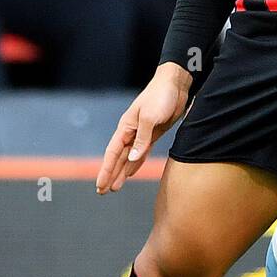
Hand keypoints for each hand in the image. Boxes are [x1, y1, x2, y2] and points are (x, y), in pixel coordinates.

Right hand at [95, 63, 191, 193]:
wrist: (176, 84)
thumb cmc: (161, 97)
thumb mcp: (151, 118)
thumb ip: (142, 139)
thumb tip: (131, 159)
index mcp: (126, 127)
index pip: (112, 153)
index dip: (106, 170)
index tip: (99, 185)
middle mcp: (131, 132)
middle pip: (118, 158)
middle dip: (110, 175)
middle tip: (103, 192)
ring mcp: (142, 133)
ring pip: (128, 158)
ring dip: (121, 173)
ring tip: (114, 188)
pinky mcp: (154, 134)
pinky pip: (141, 153)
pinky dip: (135, 164)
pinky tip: (130, 173)